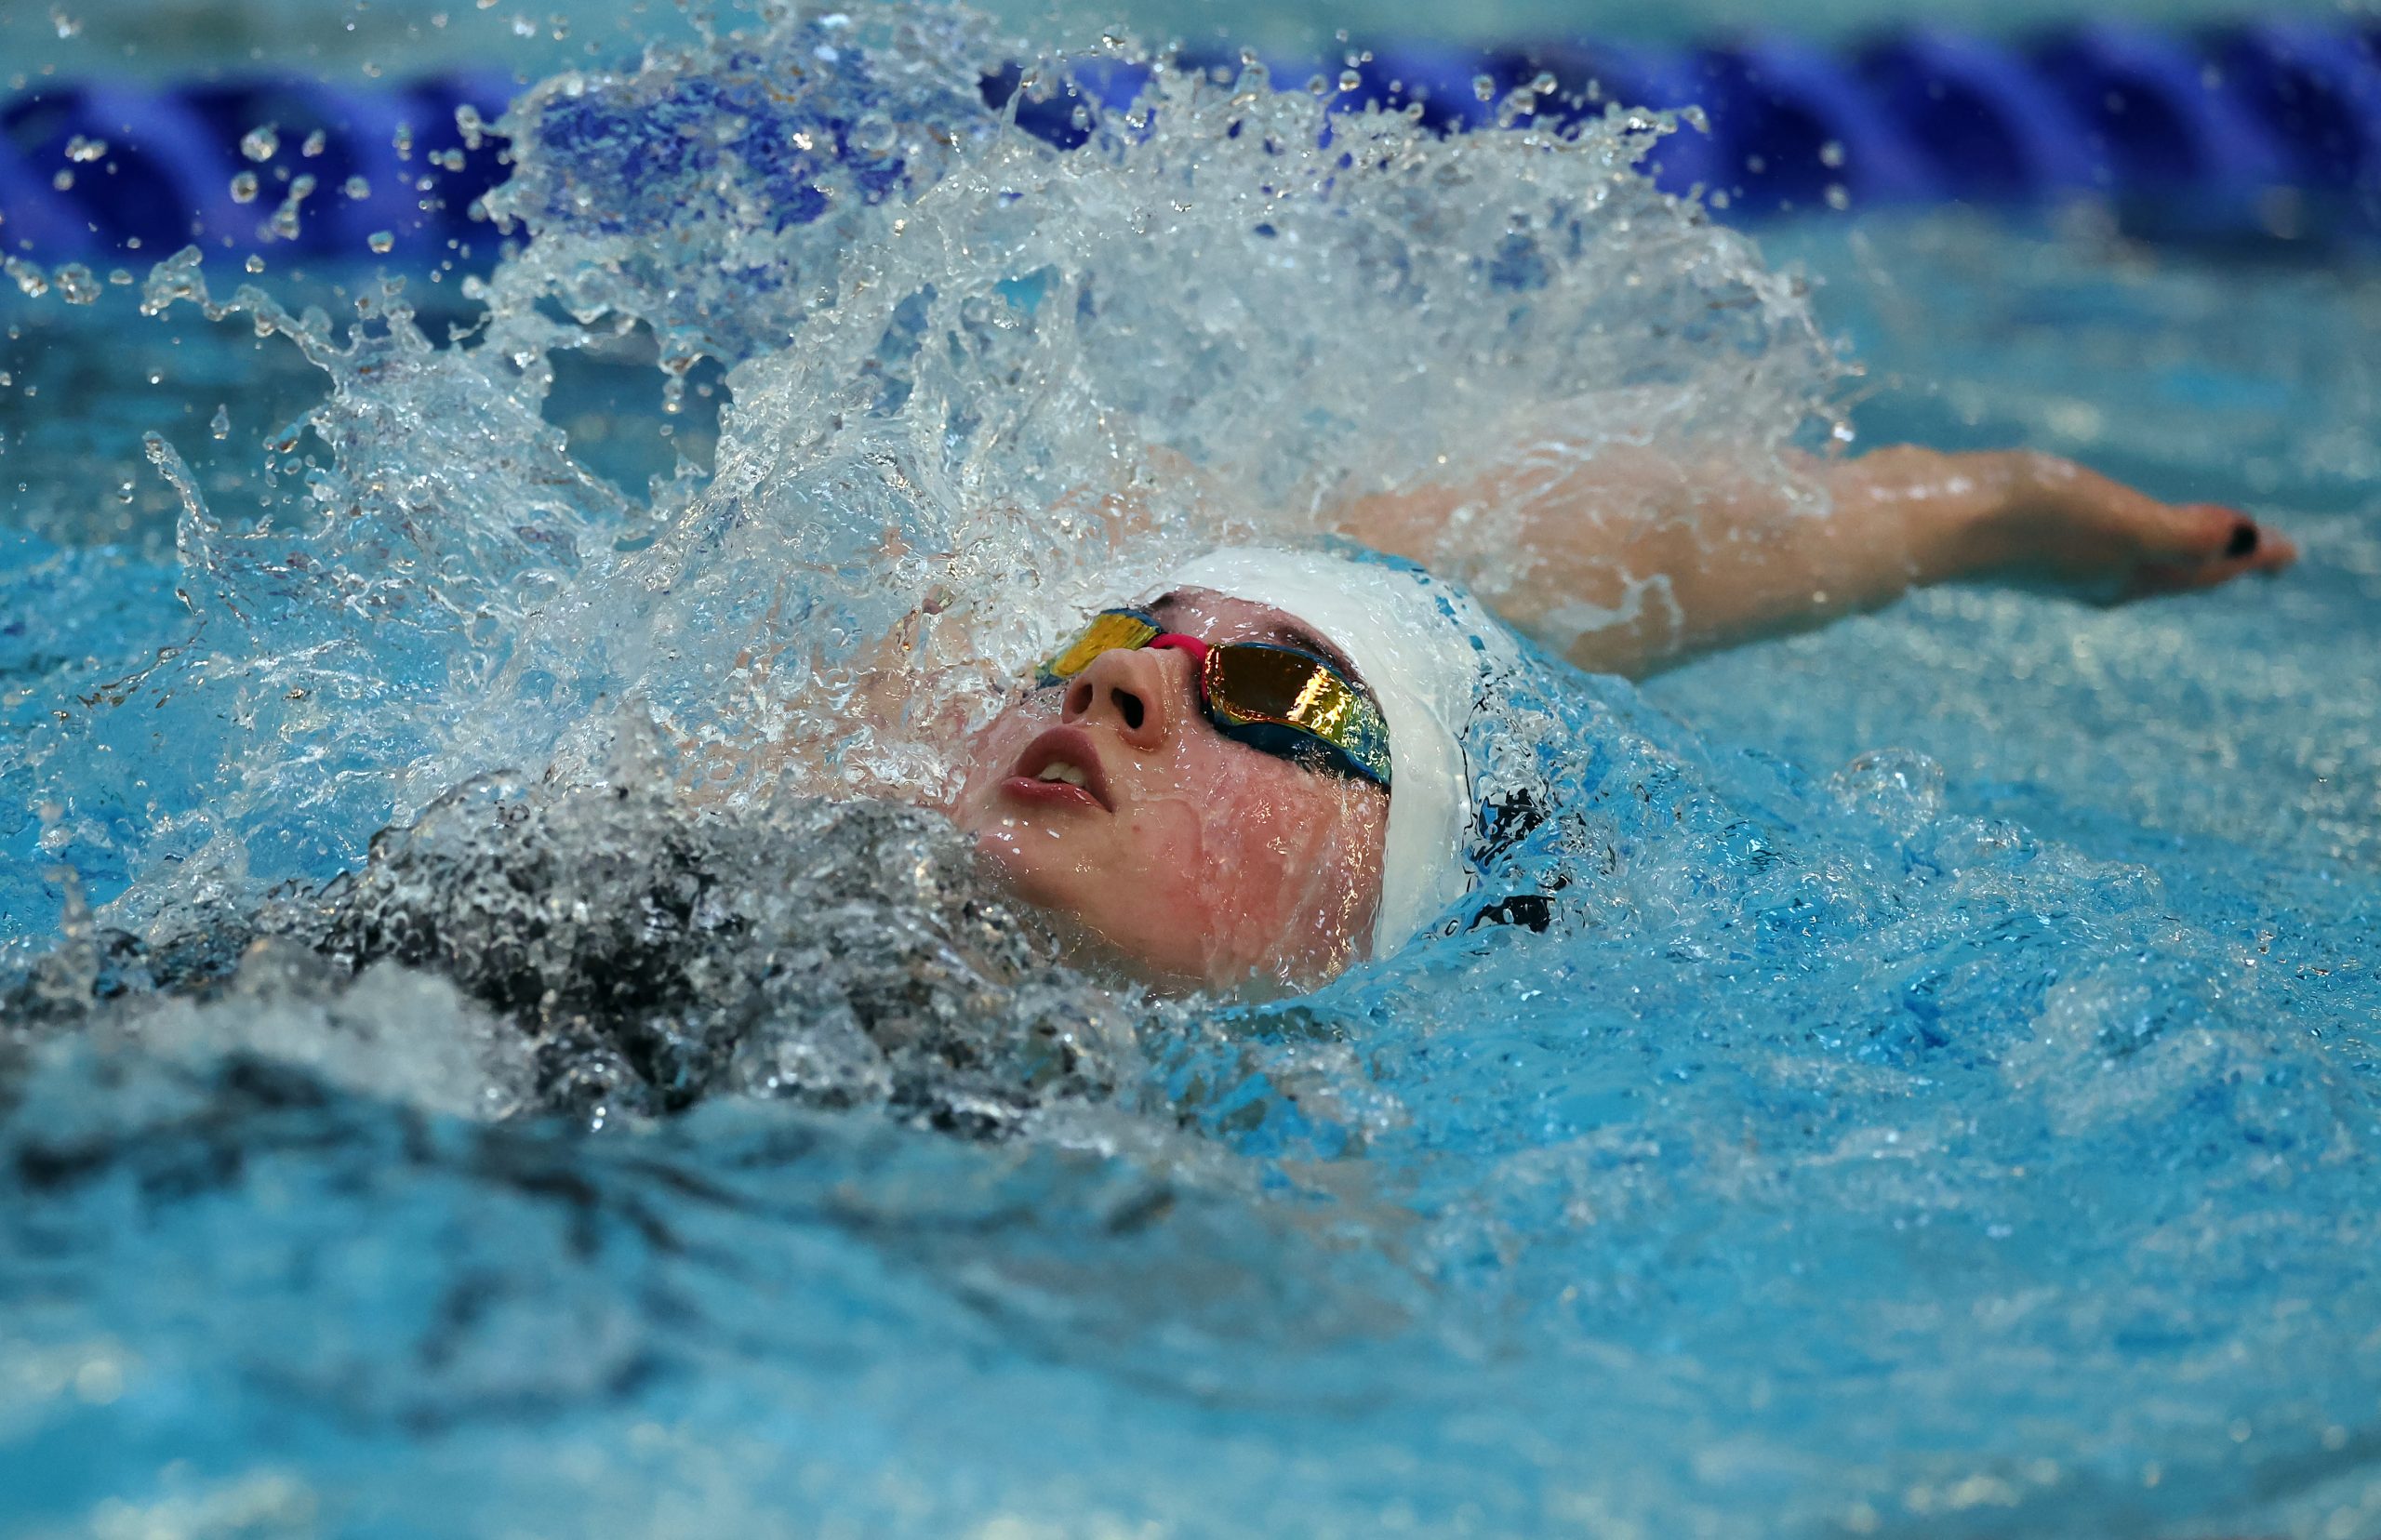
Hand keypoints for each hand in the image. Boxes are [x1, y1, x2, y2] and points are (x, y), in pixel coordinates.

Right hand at [1976, 451, 2297, 600]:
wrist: (1925, 521)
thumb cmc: (2026, 522)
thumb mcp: (2120, 522)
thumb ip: (2183, 534)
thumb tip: (2245, 540)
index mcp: (2123, 575)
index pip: (2201, 568)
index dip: (2248, 558)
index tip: (2289, 553)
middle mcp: (2089, 573)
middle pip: (2169, 568)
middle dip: (2211, 558)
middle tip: (2253, 549)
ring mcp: (2048, 555)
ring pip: (2125, 553)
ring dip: (2163, 545)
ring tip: (2183, 535)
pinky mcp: (2011, 529)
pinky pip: (2084, 531)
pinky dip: (2111, 525)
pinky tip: (2094, 513)